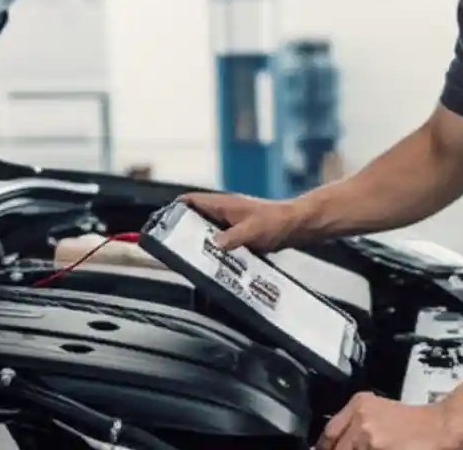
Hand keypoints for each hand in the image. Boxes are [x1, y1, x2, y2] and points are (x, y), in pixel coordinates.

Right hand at [177, 191, 306, 251]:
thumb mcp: (252, 231)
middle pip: (197, 217)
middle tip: (173, 245)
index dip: (176, 208)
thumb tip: (213, 245)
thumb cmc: (277, 222)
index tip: (163, 220)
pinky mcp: (241, 234)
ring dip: (201, 242)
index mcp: (224, 204)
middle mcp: (226, 212)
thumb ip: (231, 239)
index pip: (192, 200)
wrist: (298, 225)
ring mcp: (233, 223)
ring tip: (190, 258)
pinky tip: (214, 263)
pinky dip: (215, 250)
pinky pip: (222, 242)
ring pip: (209, 231)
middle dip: (185, 229)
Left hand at [316, 393, 462, 449]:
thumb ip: (354, 425)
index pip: (329, 432)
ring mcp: (369, 439)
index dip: (325, 448)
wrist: (442, 427)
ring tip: (370, 448)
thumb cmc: (415, 422)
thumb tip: (331, 445)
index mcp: (359, 404)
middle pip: (335, 447)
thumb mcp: (379, 412)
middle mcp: (361, 419)